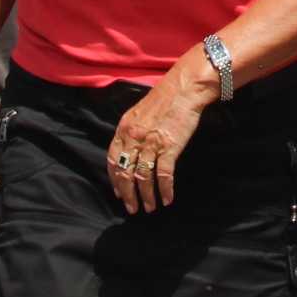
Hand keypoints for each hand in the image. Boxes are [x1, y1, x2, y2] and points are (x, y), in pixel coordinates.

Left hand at [106, 74, 206, 215]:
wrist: (184, 88)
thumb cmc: (164, 99)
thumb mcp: (139, 113)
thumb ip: (131, 132)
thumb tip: (130, 151)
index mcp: (124, 129)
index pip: (113, 160)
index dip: (115, 180)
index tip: (119, 193)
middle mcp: (134, 138)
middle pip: (125, 173)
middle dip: (128, 194)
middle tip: (132, 209)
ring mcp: (151, 143)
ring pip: (142, 177)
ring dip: (146, 196)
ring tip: (150, 208)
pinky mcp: (169, 147)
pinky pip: (163, 175)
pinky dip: (165, 189)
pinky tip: (167, 199)